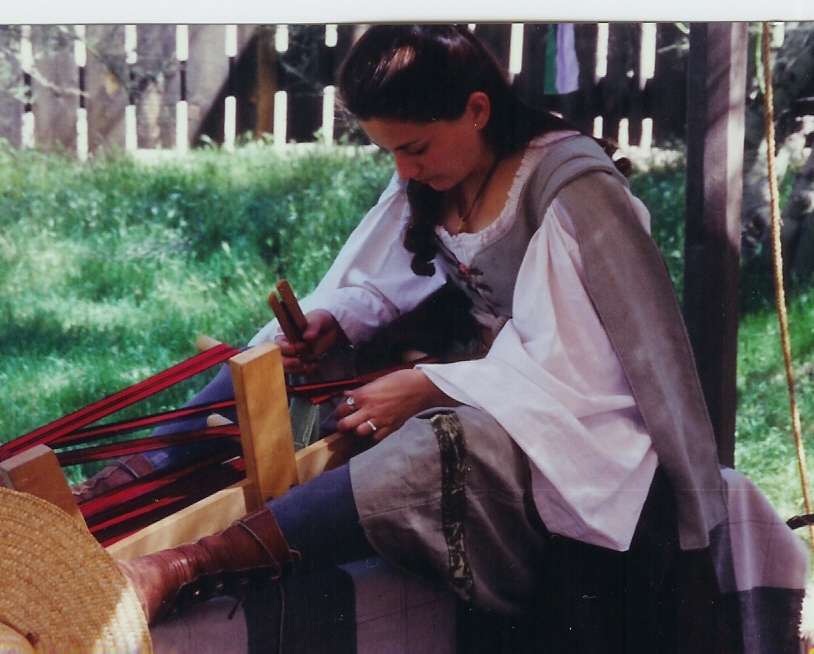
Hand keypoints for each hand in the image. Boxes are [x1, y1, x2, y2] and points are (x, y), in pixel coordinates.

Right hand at [275, 309, 343, 374]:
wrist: (330, 328)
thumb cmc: (320, 319)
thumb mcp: (318, 319)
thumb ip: (313, 326)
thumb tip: (306, 336)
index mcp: (286, 332)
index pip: (279, 343)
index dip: (287, 348)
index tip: (302, 346)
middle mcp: (287, 344)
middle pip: (279, 357)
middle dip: (287, 362)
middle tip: (299, 362)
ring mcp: (294, 354)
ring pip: (286, 367)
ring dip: (295, 369)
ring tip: (307, 366)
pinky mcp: (302, 360)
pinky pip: (298, 370)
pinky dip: (305, 371)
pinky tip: (314, 366)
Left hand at [334, 369, 456, 441]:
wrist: (421, 389)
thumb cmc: (400, 380)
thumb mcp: (377, 380)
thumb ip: (361, 390)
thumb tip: (347, 394)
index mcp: (364, 396)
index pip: (342, 409)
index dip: (338, 412)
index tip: (339, 413)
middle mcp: (369, 410)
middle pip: (345, 425)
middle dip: (341, 425)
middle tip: (344, 423)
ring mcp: (379, 420)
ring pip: (359, 433)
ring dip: (357, 430)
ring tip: (359, 426)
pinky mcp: (390, 428)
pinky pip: (375, 437)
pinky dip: (372, 435)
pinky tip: (374, 429)